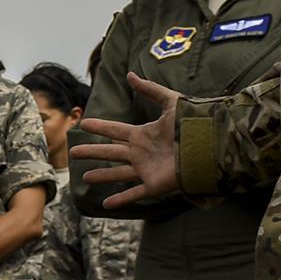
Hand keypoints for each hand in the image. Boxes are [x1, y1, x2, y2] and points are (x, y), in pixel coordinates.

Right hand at [71, 75, 183, 208]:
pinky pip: (133, 193)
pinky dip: (120, 199)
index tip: (83, 124)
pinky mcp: (154, 185)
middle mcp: (140, 152)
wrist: (208, 147)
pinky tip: (106, 205)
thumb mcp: (170, 102)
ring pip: (117, 173)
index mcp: (142, 134)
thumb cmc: (191, 124)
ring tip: (85, 178)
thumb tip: (130, 74)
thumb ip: (150, 89)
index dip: (100, 126)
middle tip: (73, 153)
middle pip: (110, 152)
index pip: (115, 130)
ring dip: (102, 176)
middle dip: (92, 152)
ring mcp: (146, 170)